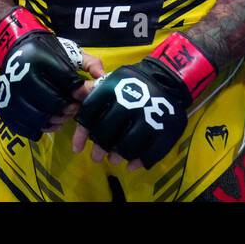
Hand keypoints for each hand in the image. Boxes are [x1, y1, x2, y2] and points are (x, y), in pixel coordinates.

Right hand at [0, 8, 101, 139]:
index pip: (66, 84)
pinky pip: (25, 126)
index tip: (80, 96)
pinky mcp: (6, 107)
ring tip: (63, 115)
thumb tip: (103, 79)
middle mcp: (23, 77)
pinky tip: (50, 123)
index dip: (78, 94)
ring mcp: (12, 94)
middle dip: (67, 109)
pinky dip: (41, 128)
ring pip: (39, 118)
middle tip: (73, 108)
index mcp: (41, 60)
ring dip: (56, 120)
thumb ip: (90, 64)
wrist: (17, 48)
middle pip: (52, 104)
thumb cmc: (49, 51)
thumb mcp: (71, 51)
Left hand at [72, 32, 216, 169]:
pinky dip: (139, 161)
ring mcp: (150, 117)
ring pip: (128, 145)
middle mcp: (130, 102)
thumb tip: (76, 107)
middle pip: (107, 132)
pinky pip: (150, 152)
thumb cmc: (133, 82)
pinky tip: (131, 165)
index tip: (78, 148)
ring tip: (113, 160)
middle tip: (96, 157)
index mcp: (113, 88)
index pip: (91, 112)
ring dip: (117, 156)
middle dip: (99, 147)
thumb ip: (95, 95)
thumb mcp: (113, 80)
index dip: (82, 133)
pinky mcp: (166, 129)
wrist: (168, 78)